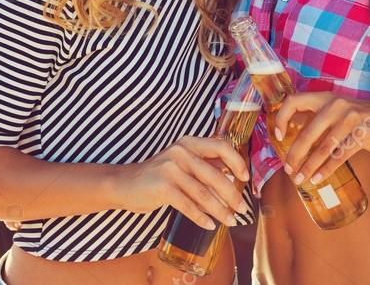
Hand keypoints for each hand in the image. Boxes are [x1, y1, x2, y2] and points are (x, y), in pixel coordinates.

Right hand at [114, 136, 249, 229]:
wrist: (124, 183)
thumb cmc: (157, 175)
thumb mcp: (180, 163)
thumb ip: (203, 166)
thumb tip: (232, 177)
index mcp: (188, 143)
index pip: (220, 145)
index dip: (237, 161)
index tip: (245, 177)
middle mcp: (180, 152)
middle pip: (215, 175)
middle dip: (231, 195)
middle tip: (241, 209)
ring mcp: (170, 169)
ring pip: (203, 193)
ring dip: (220, 210)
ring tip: (230, 221)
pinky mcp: (162, 187)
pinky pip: (188, 206)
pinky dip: (200, 217)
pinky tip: (209, 225)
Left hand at [272, 93, 369, 185]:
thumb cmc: (360, 117)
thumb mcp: (337, 109)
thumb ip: (317, 118)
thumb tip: (290, 134)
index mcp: (324, 97)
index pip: (294, 101)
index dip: (281, 117)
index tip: (277, 135)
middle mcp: (335, 105)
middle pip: (307, 132)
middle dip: (295, 154)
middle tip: (288, 169)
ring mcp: (350, 119)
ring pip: (323, 148)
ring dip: (309, 166)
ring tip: (300, 178)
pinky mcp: (362, 134)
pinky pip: (340, 155)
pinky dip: (327, 169)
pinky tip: (318, 178)